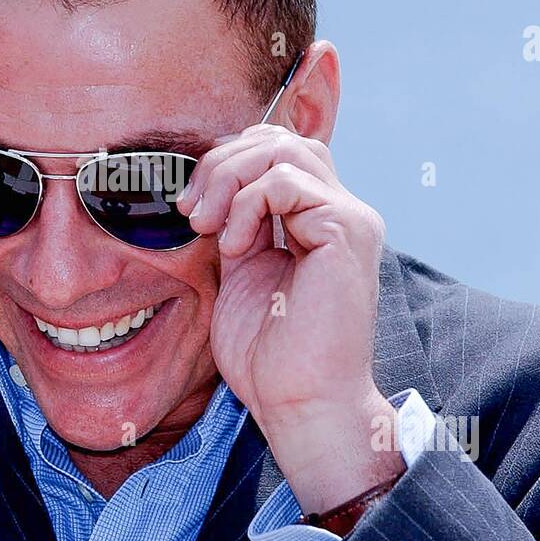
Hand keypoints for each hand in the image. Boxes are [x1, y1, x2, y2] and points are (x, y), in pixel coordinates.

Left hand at [176, 125, 403, 512]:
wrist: (298, 402)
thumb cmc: (268, 355)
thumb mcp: (240, 271)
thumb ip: (236, 223)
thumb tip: (212, 187)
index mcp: (318, 220)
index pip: (275, 150)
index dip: (226, 163)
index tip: (190, 210)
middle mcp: (341, 212)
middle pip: (280, 138)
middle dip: (222, 163)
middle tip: (190, 211)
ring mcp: (349, 218)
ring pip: (285, 149)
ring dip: (230, 180)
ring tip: (207, 226)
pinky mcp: (347, 230)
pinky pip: (288, 182)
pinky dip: (249, 205)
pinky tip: (235, 246)